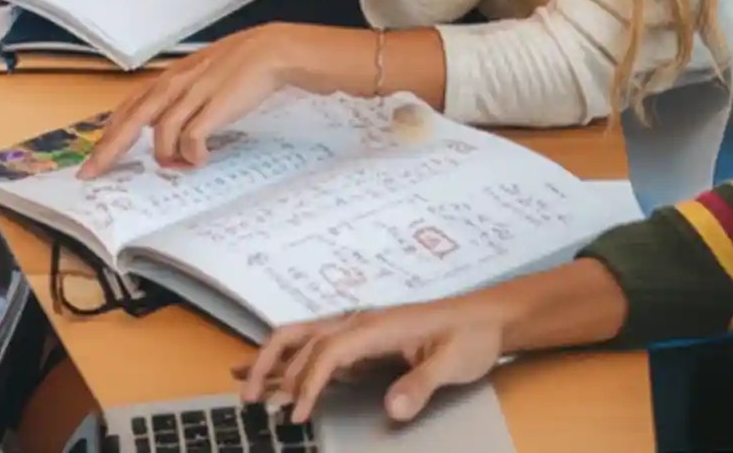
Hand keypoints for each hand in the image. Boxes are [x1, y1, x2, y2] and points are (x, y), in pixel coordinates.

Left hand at [78, 24, 312, 177]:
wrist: (271, 52)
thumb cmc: (238, 66)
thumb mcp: (200, 77)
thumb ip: (180, 100)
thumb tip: (166, 129)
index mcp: (169, 78)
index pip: (128, 107)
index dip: (108, 133)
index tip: (95, 156)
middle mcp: (174, 85)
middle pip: (131, 120)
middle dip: (109, 150)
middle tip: (93, 173)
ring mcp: (193, 95)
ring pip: (160, 133)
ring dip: (165, 156)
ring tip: (178, 165)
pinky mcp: (214, 107)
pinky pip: (192, 139)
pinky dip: (192, 155)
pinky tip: (201, 158)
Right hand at [236, 297, 506, 423]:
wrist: (486, 319)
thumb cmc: (470, 337)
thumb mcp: (453, 363)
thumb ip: (421, 384)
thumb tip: (392, 408)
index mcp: (377, 326)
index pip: (328, 352)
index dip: (308, 383)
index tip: (298, 415)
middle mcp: (360, 323)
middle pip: (301, 337)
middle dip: (270, 365)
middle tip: (249, 399)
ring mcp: (359, 331)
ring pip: (302, 338)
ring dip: (272, 359)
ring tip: (246, 387)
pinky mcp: (362, 342)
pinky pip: (318, 348)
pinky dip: (291, 360)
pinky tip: (276, 377)